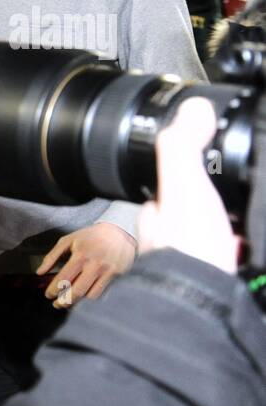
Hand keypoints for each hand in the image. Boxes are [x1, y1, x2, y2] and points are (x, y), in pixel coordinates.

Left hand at [36, 221, 137, 307]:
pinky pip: (103, 293)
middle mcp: (94, 265)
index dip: (53, 290)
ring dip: (78, 302)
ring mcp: (107, 272)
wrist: (119, 232)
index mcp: (80, 256)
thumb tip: (39, 272)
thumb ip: (52, 256)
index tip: (48, 295)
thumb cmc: (89, 236)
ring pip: (91, 296)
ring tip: (69, 301)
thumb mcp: (68, 240)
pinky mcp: (117, 276)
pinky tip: (83, 296)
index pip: (64, 279)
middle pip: (77, 292)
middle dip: (64, 302)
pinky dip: (91, 297)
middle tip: (57, 304)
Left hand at [137, 97, 237, 272]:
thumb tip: (193, 107)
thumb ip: (183, 146)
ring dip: (225, 229)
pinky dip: (240, 253)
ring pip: (207, 240)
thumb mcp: (183, 183)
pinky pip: (229, 262)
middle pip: (188, 216)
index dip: (180, 175)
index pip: (162, 190)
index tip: (199, 166)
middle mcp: (167, 242)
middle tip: (228, 197)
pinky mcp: (214, 283)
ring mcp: (190, 264)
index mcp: (157, 215)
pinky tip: (248, 248)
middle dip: (207, 206)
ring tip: (243, 218)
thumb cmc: (187, 244)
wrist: (201, 298)